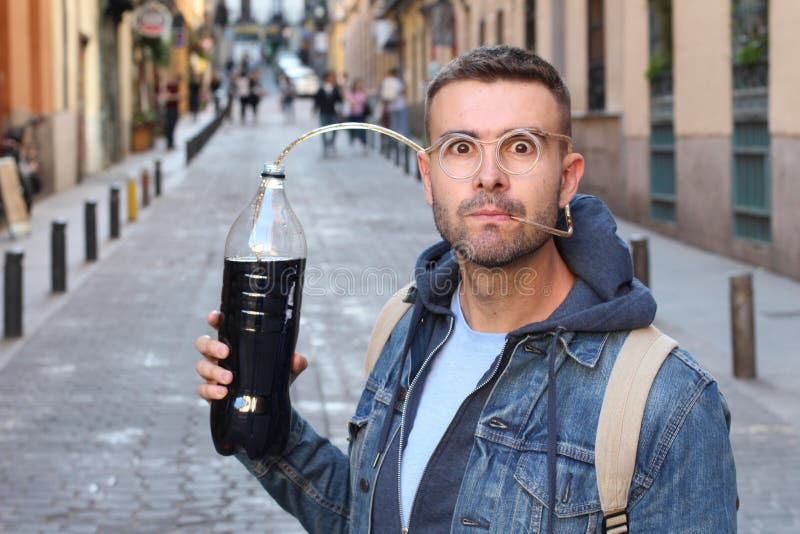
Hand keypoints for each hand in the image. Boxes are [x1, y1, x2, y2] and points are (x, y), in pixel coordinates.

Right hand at [194, 310, 308, 400]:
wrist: (268, 404)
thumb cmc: (273, 377)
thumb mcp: (286, 369)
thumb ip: (294, 362)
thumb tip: (297, 359)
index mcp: (235, 343)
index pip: (220, 326)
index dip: (214, 319)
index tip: (215, 317)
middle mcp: (219, 355)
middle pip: (203, 344)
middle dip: (212, 346)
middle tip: (226, 352)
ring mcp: (213, 373)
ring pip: (201, 367)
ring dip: (213, 371)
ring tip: (229, 378)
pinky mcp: (211, 391)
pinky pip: (202, 389)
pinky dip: (210, 390)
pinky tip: (223, 393)